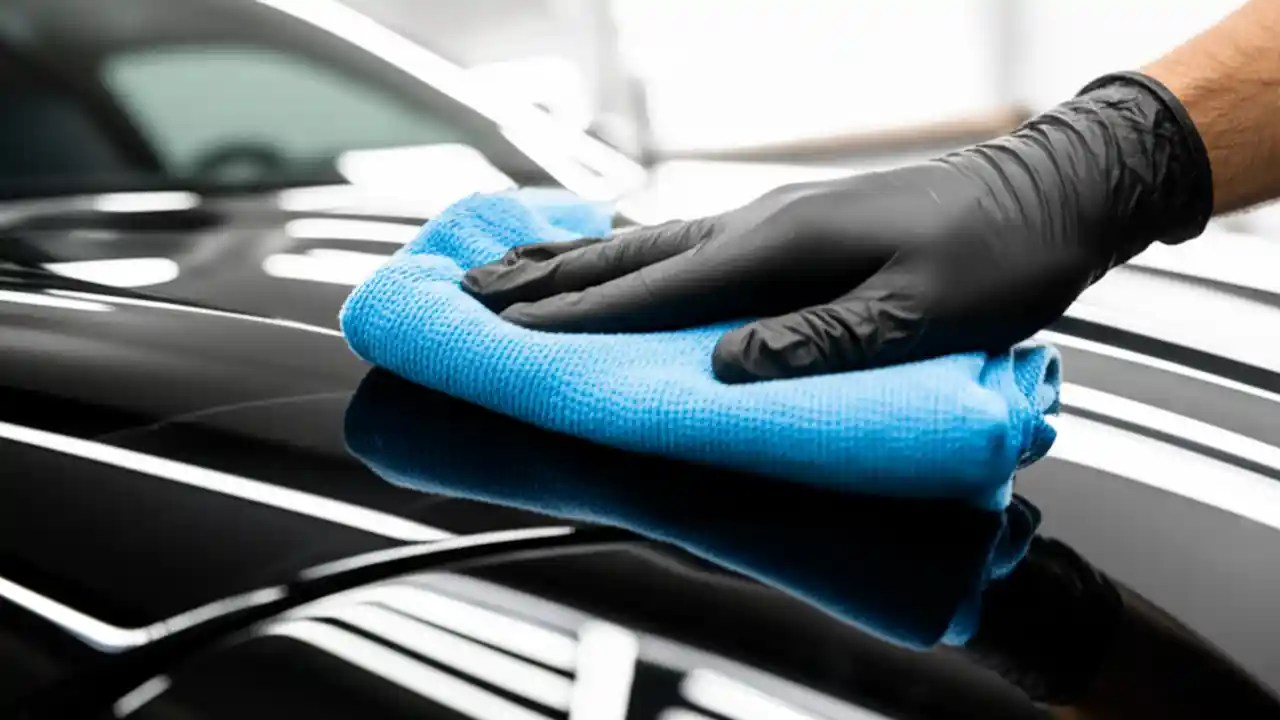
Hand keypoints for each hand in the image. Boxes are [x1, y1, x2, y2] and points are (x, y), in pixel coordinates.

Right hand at [464, 73, 1210, 382]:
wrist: (1050, 191)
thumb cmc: (998, 256)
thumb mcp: (921, 312)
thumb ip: (819, 344)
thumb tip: (724, 370)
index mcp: (780, 247)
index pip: (655, 292)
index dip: (577, 319)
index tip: (503, 336)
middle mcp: (758, 225)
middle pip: (629, 257)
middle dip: (547, 282)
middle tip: (471, 297)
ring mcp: (770, 222)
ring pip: (650, 247)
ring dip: (575, 265)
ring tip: (511, 276)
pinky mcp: (789, 232)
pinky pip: (686, 247)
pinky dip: (630, 260)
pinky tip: (615, 266)